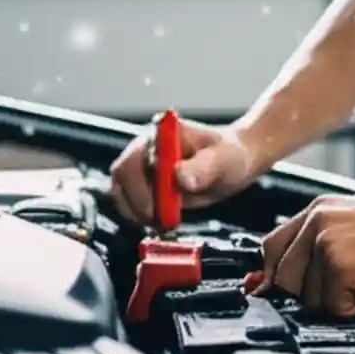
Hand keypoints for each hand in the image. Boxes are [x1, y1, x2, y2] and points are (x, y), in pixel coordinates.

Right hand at [109, 119, 258, 226]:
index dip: (140, 185)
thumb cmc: (228, 155)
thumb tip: (180, 177)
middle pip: (121, 176)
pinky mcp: (144, 183)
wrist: (233, 163)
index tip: (158, 205)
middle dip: (136, 202)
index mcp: (162, 133)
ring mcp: (143, 165)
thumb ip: (203, 168)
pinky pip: (131, 202)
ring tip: (164, 220)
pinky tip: (162, 220)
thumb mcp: (223, 161)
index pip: (134, 158)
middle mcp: (146, 146)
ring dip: (137, 211)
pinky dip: (141, 215)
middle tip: (160, 218)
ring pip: (121, 192)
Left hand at [256, 195, 354, 316]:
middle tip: (346, 290)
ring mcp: (326, 242)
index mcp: (318, 210)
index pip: (272, 248)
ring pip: (308, 298)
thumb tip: (286, 278)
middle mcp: (316, 221)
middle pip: (283, 278)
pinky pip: (333, 308)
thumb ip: (320, 246)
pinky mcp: (340, 266)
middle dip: (310, 295)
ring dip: (338, 303)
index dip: (278, 276)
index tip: (288, 291)